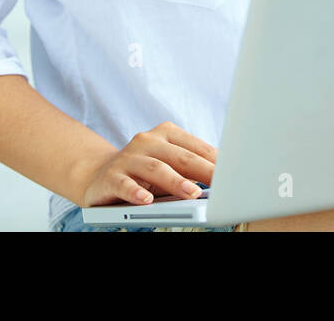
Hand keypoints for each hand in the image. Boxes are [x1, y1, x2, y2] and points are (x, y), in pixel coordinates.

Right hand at [78, 121, 216, 206]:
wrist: (98, 175)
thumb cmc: (143, 172)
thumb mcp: (168, 166)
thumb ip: (190, 169)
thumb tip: (222, 181)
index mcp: (166, 134)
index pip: (196, 147)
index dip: (216, 161)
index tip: (235, 174)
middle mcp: (147, 141)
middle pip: (179, 156)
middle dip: (203, 170)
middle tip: (221, 184)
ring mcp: (128, 158)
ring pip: (155, 168)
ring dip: (175, 181)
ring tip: (192, 194)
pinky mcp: (111, 176)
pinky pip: (125, 184)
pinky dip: (136, 192)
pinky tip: (147, 200)